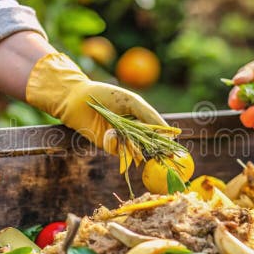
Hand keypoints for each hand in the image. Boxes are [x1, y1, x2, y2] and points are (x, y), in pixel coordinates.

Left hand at [25, 52, 166, 152]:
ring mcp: (122, 139)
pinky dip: (117, 142)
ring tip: (133, 138)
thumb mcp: (132, 102)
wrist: (79, 99)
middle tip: (166, 157)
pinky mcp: (109, 146)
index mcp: (142, 118)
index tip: (175, 150)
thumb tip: (169, 131)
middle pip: (150, 145)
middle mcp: (134, 130)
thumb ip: (150, 116)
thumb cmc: (106, 95)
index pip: (159, 133)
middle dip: (157, 150)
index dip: (167, 142)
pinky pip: (118, 150)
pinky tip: (109, 132)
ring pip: (136, 150)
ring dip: (136, 147)